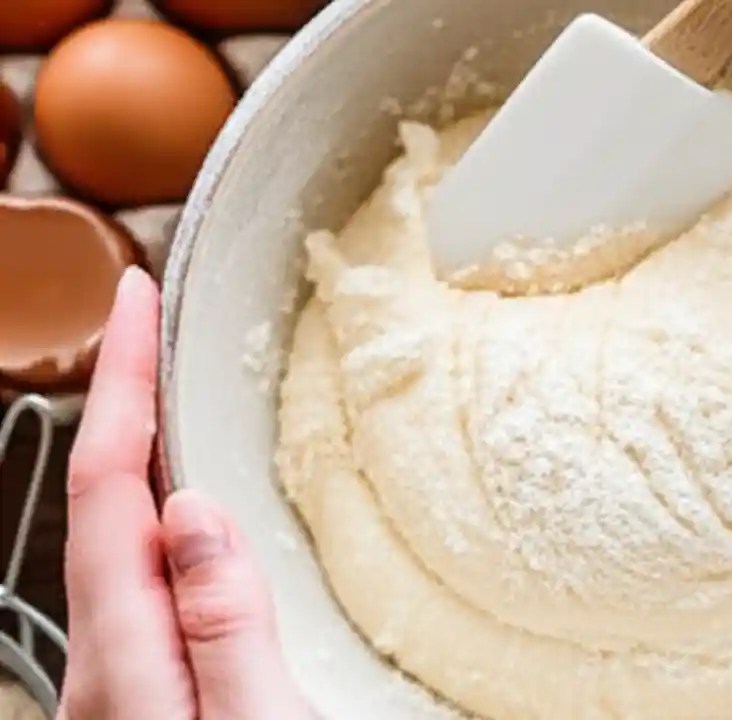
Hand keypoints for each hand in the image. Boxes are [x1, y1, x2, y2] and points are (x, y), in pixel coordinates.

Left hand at [58, 268, 312, 718]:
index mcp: (127, 665)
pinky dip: (165, 520)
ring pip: (124, 544)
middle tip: (150, 325)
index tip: (132, 298)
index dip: (120, 383)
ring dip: (141, 457)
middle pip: (100, 506)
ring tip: (171, 395)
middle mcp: (112, 669)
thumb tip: (189, 512)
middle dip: (121, 402)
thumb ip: (220, 633)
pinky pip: (151, 584)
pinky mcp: (159, 696)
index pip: (110, 490)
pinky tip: (195, 516)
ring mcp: (130, 686)